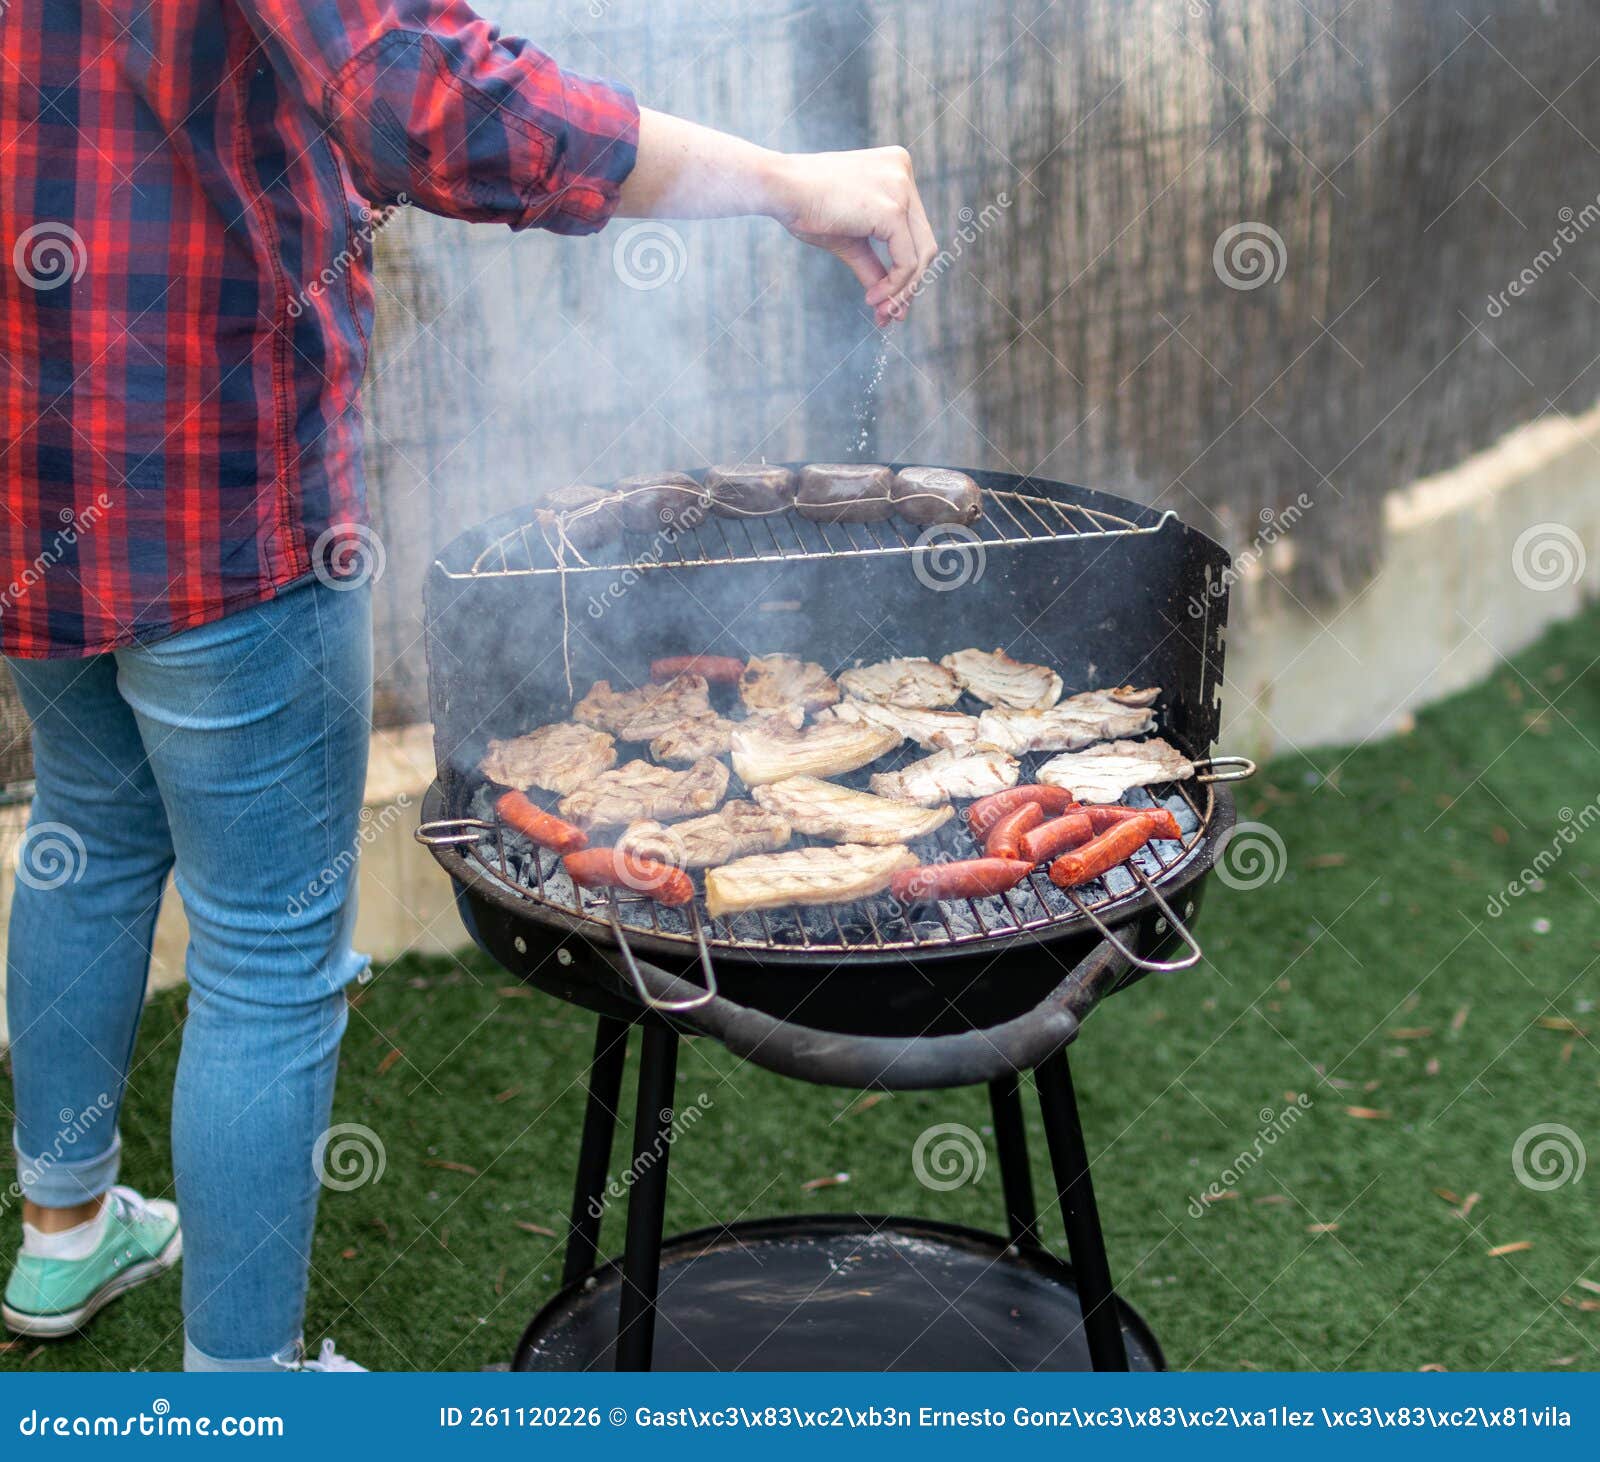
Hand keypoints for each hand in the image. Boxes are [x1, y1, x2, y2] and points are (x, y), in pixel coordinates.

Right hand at [766, 147, 938, 326]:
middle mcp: (904, 171)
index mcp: (895, 168)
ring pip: (921, 255)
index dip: (906, 270)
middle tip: (890, 315)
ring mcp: (901, 188)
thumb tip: (890, 304)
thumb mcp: (849, 240)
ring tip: (881, 313)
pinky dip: (894, 286)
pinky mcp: (893, 210)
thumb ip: (874, 266)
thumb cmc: (805, 208)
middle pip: (924, 242)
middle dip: (909, 285)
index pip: (915, 229)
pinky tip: (873, 299)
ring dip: (902, 291)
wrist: (779, 187)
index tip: (888, 301)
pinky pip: (906, 261)